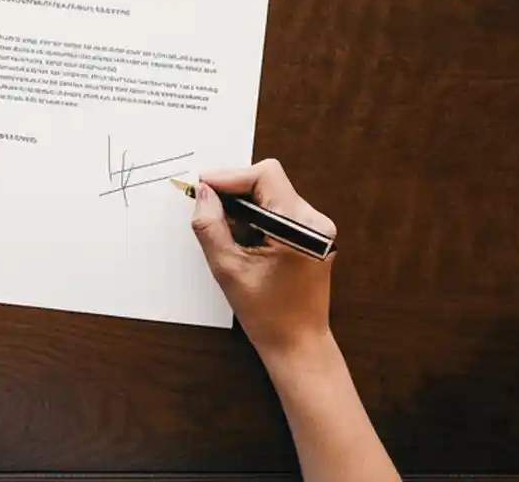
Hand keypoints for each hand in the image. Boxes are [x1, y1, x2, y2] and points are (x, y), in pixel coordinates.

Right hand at [189, 159, 337, 360]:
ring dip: (243, 205)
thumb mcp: (227, 268)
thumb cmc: (267, 314)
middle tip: (206, 206)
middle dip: (234, 191)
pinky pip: (278, 211)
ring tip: (224, 229)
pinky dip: (255, 217)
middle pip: (268, 182)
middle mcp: (315, 221)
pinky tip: (241, 238)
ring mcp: (316, 228)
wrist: (297, 344)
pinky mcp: (311, 236)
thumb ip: (210, 226)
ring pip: (271, 195)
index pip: (265, 175)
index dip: (230, 176)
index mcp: (301, 227)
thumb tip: (202, 193)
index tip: (203, 187)